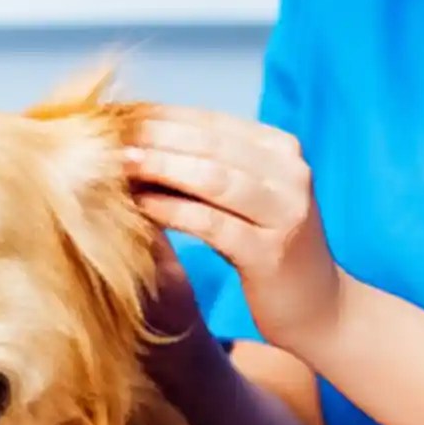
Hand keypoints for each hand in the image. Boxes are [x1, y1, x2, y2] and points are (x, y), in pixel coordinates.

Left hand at [125, 106, 346, 353]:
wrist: (318, 309)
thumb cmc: (266, 249)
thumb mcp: (243, 199)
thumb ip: (206, 168)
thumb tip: (135, 140)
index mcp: (281, 149)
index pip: (211, 122)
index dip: (159, 116)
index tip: (114, 115)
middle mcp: (290, 173)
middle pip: (210, 144)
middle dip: (154, 136)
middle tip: (105, 134)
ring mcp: (285, 212)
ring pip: (213, 178)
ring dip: (160, 167)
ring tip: (117, 163)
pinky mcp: (271, 253)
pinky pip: (212, 224)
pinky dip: (172, 210)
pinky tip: (140, 206)